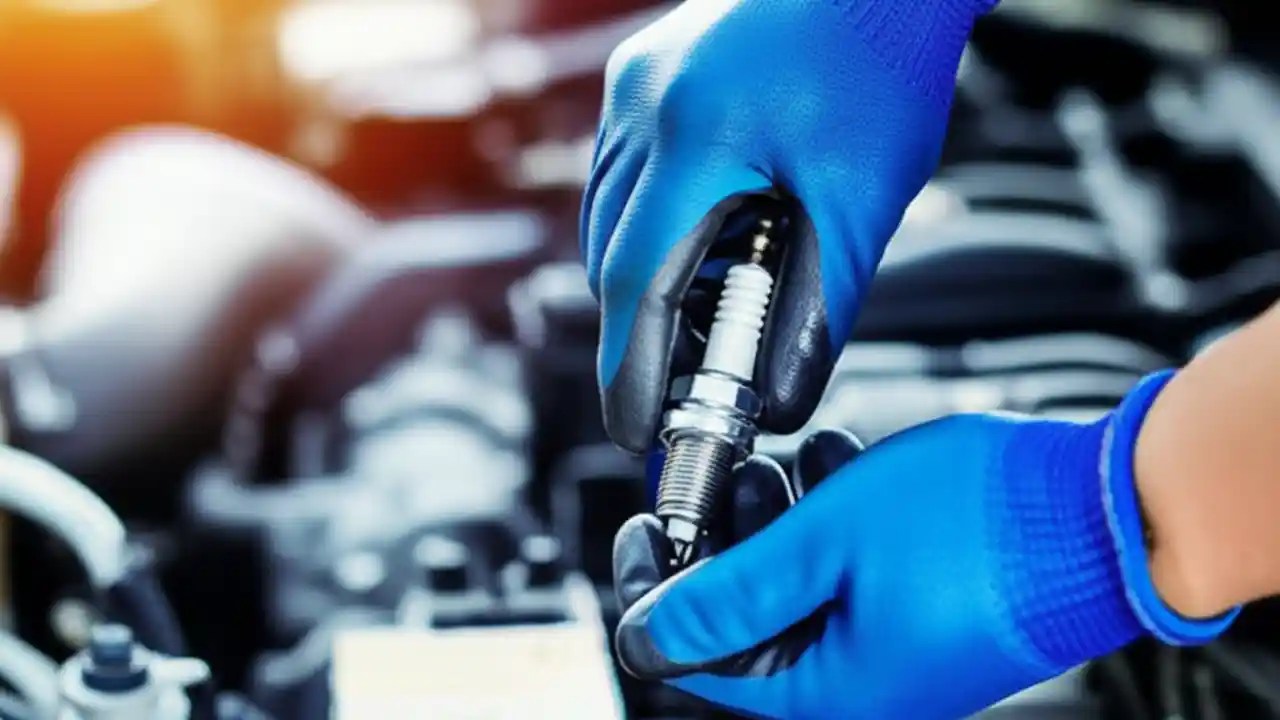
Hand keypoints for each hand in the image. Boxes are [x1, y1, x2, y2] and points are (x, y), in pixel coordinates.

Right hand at [581, 0, 996, 452]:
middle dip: (644, 333)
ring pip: (609, 219)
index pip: (637, 283)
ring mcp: (632, 85)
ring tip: (708, 317)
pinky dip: (650, 227)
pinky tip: (703, 241)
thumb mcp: (865, 199)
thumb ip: (822, 308)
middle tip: (693, 384)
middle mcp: (641, 106)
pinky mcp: (640, 74)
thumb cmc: (886, 60)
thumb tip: (784, 402)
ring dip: (645, 280)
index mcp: (694, 136)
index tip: (637, 430)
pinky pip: (622, 176)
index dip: (631, 371)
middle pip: (613, 258)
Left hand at [613, 373, 1238, 719]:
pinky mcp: (922, 613)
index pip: (697, 655)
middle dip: (725, 539)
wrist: (1108, 512)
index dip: (657, 585)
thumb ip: (729, 590)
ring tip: (781, 463)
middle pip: (746, 618)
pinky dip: (829, 522)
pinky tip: (833, 469)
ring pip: (796, 587)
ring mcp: (894, 649)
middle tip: (722, 477)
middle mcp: (859, 685)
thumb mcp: (824, 543)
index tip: (644, 523)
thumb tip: (645, 631)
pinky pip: (846, 575)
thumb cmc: (983, 527)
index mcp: (826, 692)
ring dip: (777, 521)